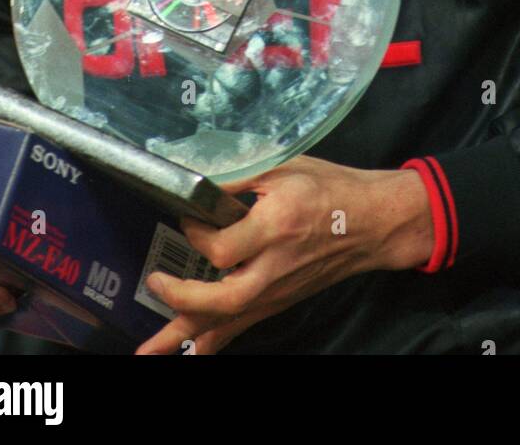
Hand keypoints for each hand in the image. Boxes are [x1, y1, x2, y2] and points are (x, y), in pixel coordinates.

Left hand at [134, 155, 432, 355]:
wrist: (372, 222)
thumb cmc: (330, 188)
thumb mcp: (286, 165)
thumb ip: (240, 177)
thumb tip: (198, 183)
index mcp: (276, 226)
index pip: (222, 247)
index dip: (196, 232)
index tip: (187, 213)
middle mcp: (275, 266)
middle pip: (223, 298)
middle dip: (182, 299)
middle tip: (154, 285)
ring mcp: (278, 290)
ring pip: (228, 320)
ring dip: (185, 336)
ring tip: (148, 351)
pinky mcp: (280, 300)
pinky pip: (243, 325)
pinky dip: (214, 341)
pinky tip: (190, 352)